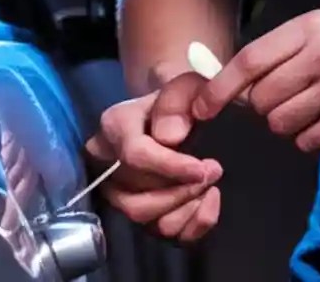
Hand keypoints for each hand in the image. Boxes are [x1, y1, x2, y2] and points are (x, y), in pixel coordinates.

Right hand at [86, 73, 223, 243]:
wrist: (182, 112)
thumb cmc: (183, 99)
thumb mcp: (187, 85)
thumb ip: (179, 99)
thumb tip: (170, 137)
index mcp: (114, 125)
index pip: (135, 155)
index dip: (171, 167)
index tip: (205, 167)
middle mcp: (106, 164)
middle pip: (136, 197)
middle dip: (181, 190)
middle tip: (213, 171)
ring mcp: (119, 192)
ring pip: (145, 219)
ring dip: (185, 208)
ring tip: (210, 186)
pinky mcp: (140, 212)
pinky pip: (162, 233)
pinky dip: (192, 225)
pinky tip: (209, 202)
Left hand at [192, 10, 319, 152]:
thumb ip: (287, 53)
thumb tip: (237, 87)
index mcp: (310, 29)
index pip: (249, 60)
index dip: (219, 88)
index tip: (202, 108)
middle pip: (261, 99)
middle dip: (266, 110)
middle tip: (291, 101)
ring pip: (281, 124)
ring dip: (289, 125)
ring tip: (315, 111)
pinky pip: (308, 141)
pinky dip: (311, 139)